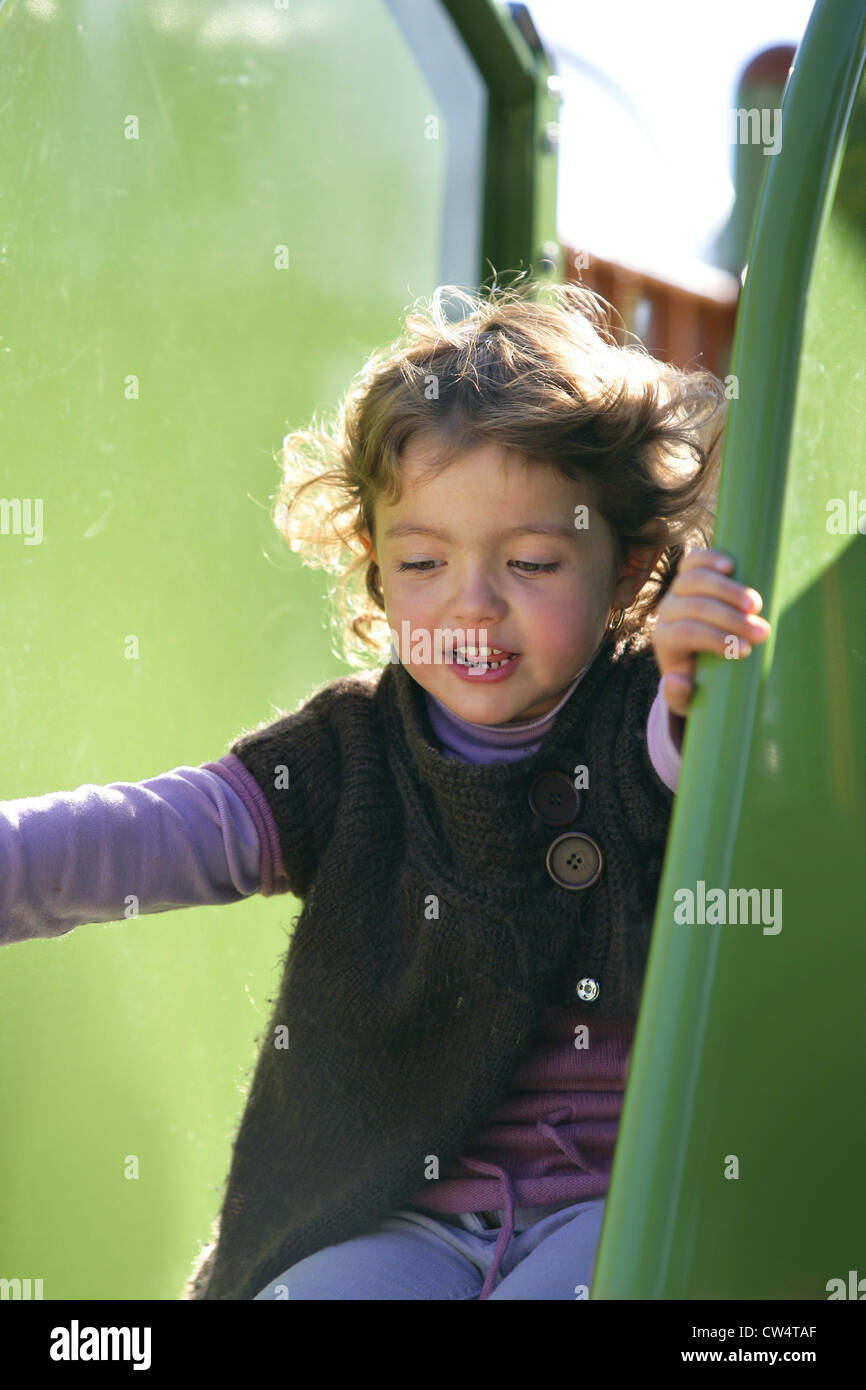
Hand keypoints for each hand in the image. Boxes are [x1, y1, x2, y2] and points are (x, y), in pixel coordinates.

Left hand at [652, 549, 770, 720]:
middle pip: (694, 606)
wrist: (697, 657)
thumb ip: (679, 696)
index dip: (714, 639)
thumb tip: (675, 681)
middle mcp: (667, 612)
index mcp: (665, 640)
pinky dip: (711, 559)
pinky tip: (731, 565)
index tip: (745, 651)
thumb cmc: (699, 680)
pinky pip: (694, 560)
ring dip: (728, 590)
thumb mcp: (689, 697)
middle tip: (762, 631)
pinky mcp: (689, 574)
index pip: (685, 634)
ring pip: (694, 580)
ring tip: (756, 605)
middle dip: (729, 618)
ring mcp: (677, 590)